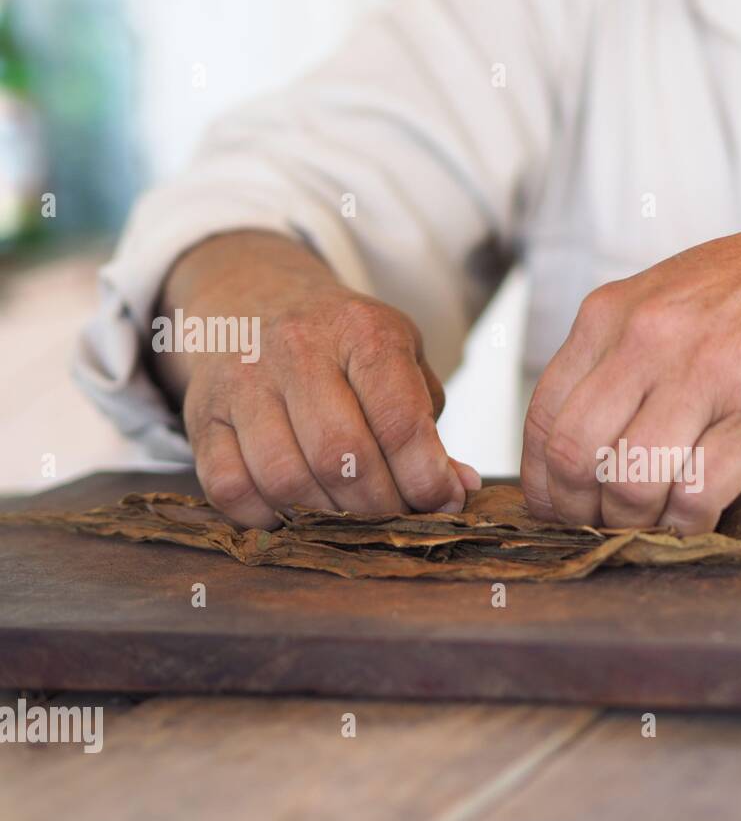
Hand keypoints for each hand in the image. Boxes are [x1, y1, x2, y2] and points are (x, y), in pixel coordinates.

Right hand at [159, 232, 478, 527]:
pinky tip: (297, 512)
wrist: (254, 301)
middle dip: (381, 506)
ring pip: (286, 480)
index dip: (427, 478)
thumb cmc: (344, 346)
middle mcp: (295, 348)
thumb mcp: (399, 360)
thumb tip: (458, 487)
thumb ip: (429, 425)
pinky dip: (268, 518)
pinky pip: (230, 490)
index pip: (400, 421)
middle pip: (342, 459)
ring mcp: (241, 382)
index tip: (444, 502)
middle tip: (398, 518)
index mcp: (360, 329)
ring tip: (353, 518)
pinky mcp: (202, 416)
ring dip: (328, 519)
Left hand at [521, 198, 740, 533]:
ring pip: (632, 482)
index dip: (542, 480)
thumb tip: (572, 441)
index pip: (544, 416)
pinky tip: (694, 520)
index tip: (556, 506)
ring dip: (633, 524)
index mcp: (612, 315)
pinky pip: (697, 494)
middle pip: (576, 455)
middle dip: (578, 511)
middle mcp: (648, 341)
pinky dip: (687, 525)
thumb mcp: (662, 297)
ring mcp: (705, 376)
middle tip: (598, 526)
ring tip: (649, 526)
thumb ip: (613, 355)